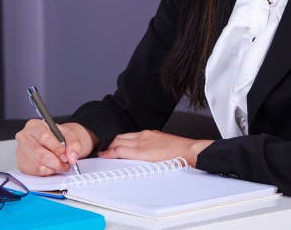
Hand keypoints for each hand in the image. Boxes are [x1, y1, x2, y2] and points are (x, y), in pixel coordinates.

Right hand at [15, 119, 96, 175]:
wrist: (53, 142)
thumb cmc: (57, 137)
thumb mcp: (69, 134)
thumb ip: (73, 143)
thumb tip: (71, 157)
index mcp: (34, 125)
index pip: (44, 137)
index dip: (56, 147)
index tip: (65, 154)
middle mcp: (24, 137)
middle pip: (40, 154)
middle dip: (56, 161)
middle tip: (65, 163)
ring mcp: (21, 151)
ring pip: (39, 165)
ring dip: (53, 168)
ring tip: (60, 164)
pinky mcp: (21, 164)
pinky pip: (36, 172)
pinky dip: (47, 172)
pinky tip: (51, 166)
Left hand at [98, 130, 213, 166]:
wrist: (189, 150)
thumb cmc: (180, 151)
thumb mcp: (163, 145)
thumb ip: (153, 147)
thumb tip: (149, 154)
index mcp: (149, 134)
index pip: (127, 136)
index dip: (117, 140)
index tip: (110, 145)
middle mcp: (143, 136)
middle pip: (120, 137)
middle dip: (110, 143)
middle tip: (102, 149)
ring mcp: (141, 142)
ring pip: (118, 142)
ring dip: (108, 147)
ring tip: (101, 152)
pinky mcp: (141, 151)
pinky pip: (121, 150)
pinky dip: (111, 152)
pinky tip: (106, 155)